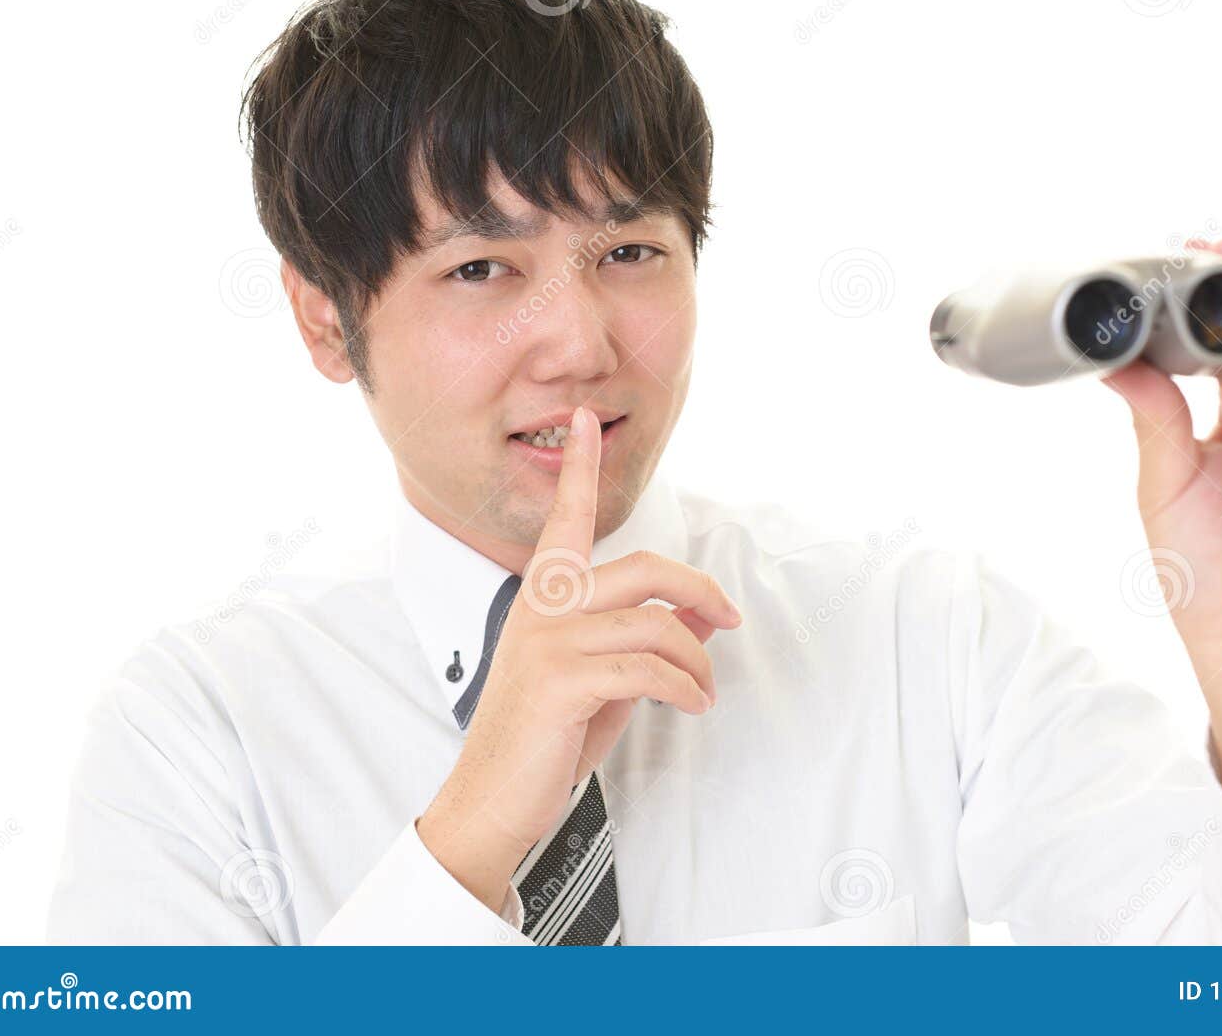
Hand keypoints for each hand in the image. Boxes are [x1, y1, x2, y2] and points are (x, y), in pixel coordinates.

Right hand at [417, 405, 740, 909]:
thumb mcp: (603, 680)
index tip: (585, 420)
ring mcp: (549, 641)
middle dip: (702, 591)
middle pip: (647, 569)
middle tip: (728, 620)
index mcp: (544, 598)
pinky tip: (694, 705)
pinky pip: (649, 669)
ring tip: (703, 690)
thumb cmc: (544, 739)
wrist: (493, 801)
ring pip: (656, 625)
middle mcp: (543, 608)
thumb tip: (701, 615)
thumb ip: (644, 642)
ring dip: (698, 661)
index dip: (581, 469)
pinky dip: (686, 688)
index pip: (566, 520)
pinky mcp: (560, 680)